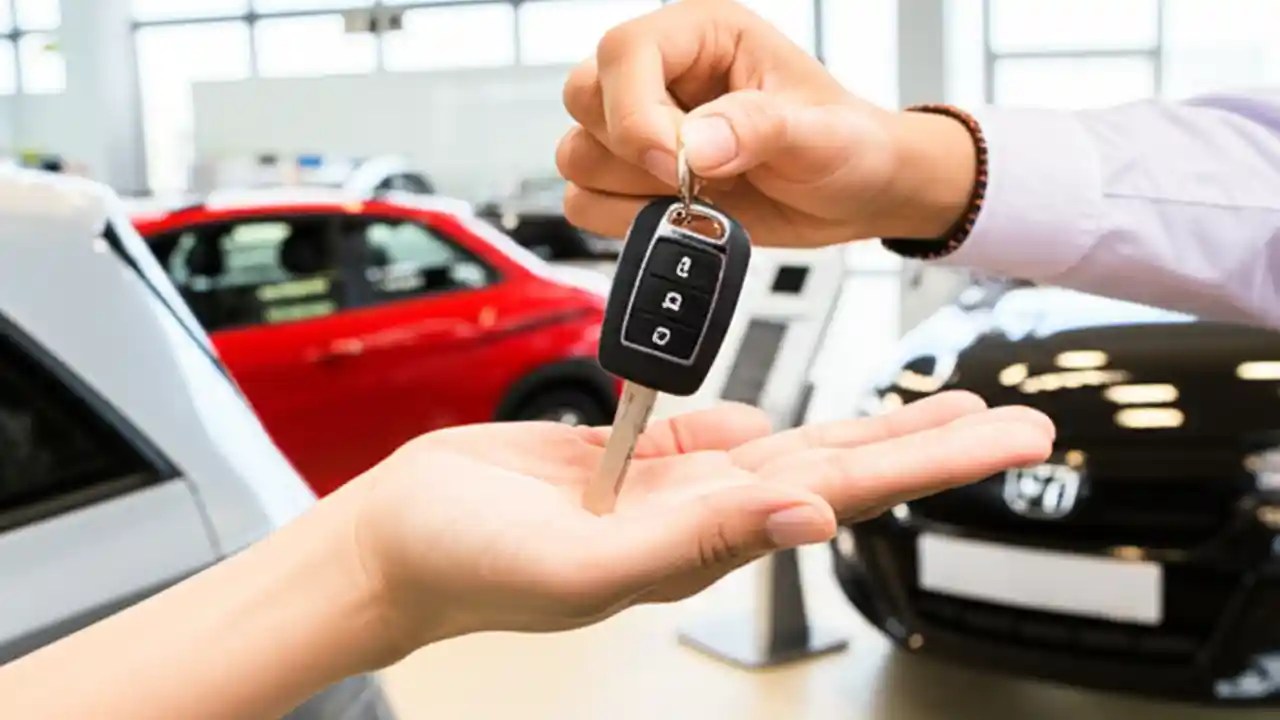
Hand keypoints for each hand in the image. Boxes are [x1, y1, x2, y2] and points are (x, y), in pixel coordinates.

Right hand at [337, 392, 1052, 661]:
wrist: (401, 535)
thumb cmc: (470, 563)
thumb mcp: (585, 564)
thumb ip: (698, 545)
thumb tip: (808, 518)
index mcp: (707, 539)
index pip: (846, 493)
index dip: (930, 463)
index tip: (1006, 438)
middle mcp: (708, 510)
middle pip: (846, 462)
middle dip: (935, 440)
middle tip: (1016, 418)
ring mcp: (678, 480)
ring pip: (800, 440)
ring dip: (875, 423)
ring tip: (941, 408)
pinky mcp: (639, 452)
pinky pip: (726, 424)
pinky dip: (784, 413)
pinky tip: (824, 415)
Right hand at [557, 0, 976, 244]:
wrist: (855, 194)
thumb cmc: (846, 144)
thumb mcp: (818, 132)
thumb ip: (755, 129)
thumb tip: (689, 147)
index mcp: (700, 36)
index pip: (623, 53)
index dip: (636, 111)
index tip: (678, 161)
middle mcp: (661, 77)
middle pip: (582, 98)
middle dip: (633, 152)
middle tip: (694, 177)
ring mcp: (643, 131)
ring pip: (577, 157)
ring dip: (634, 192)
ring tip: (703, 195)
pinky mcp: (635, 183)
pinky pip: (585, 204)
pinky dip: (628, 222)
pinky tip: (685, 214)